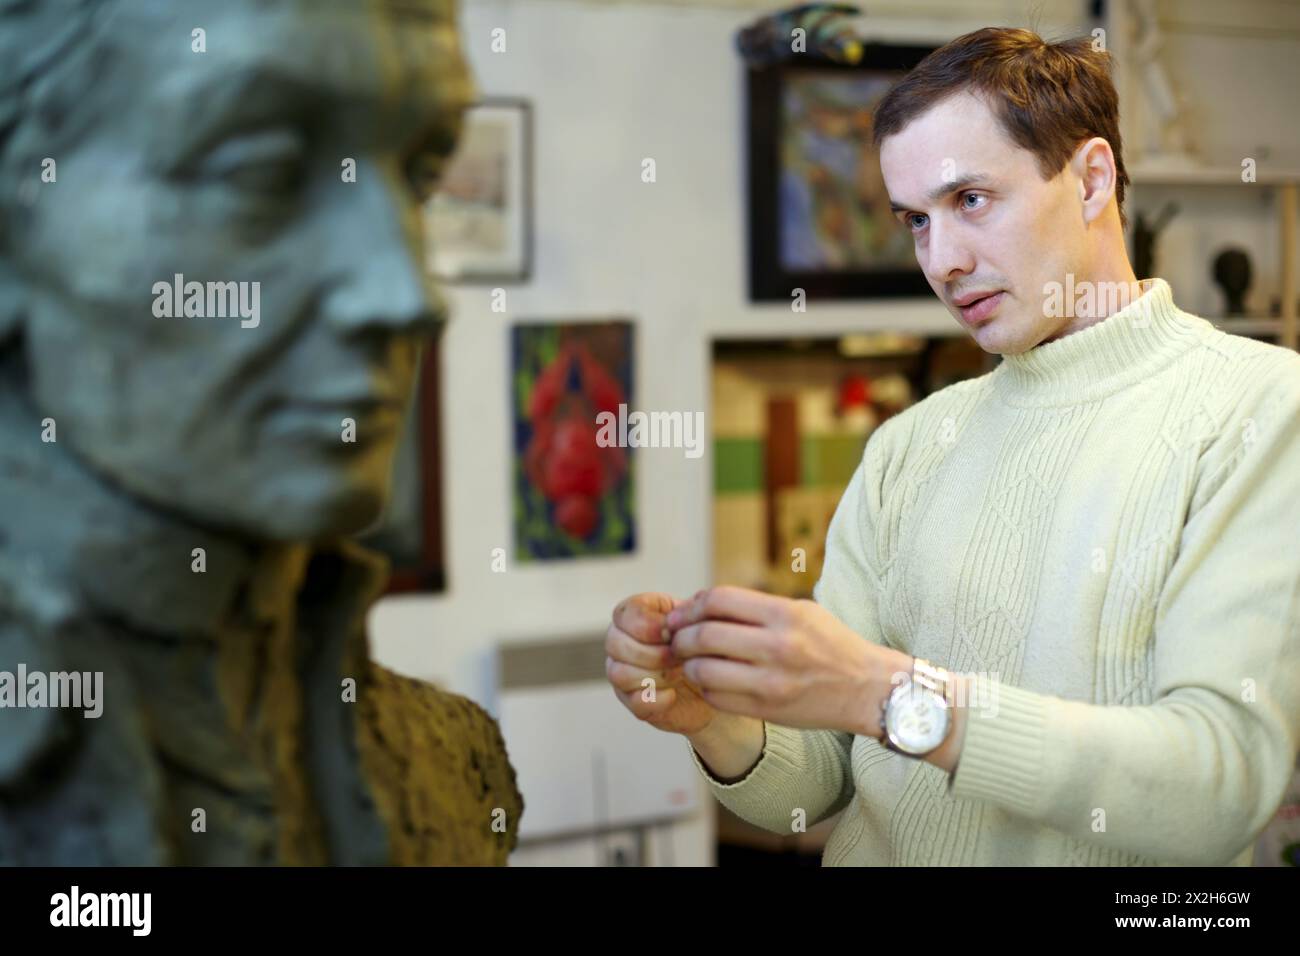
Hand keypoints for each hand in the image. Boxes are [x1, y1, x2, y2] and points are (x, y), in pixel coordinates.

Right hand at [605, 592, 720, 735]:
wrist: (716, 676)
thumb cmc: (702, 641)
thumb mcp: (699, 619)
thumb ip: (687, 613)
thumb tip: (675, 622)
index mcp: (633, 614)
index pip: (624, 614)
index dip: (649, 626)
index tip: (674, 634)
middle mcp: (619, 640)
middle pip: (615, 643)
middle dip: (654, 653)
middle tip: (682, 657)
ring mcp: (620, 672)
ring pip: (620, 673)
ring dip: (656, 675)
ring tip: (681, 673)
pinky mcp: (631, 701)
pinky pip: (634, 701)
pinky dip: (657, 699)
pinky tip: (673, 694)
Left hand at [665, 585, 912, 736]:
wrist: (869, 688)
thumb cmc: (832, 644)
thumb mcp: (801, 612)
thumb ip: (755, 608)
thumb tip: (702, 605)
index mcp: (786, 614)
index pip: (719, 600)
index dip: (692, 605)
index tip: (683, 613)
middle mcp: (778, 646)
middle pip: (705, 635)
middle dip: (682, 636)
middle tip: (678, 639)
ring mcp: (772, 681)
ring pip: (704, 671)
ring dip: (689, 665)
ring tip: (691, 662)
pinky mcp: (768, 709)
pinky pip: (718, 698)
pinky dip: (706, 689)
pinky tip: (711, 683)